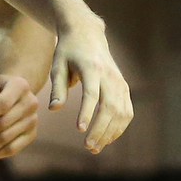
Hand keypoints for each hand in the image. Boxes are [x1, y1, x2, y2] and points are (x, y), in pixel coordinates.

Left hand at [49, 16, 132, 153]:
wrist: (87, 33)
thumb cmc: (68, 50)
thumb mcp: (57, 64)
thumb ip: (57, 87)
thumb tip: (53, 109)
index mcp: (91, 68)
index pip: (92, 94)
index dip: (87, 113)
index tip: (80, 131)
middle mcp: (110, 75)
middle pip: (110, 107)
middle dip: (100, 129)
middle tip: (88, 147)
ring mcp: (120, 82)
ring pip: (122, 112)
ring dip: (111, 132)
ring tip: (96, 147)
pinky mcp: (124, 87)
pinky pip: (127, 111)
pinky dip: (120, 127)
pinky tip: (108, 138)